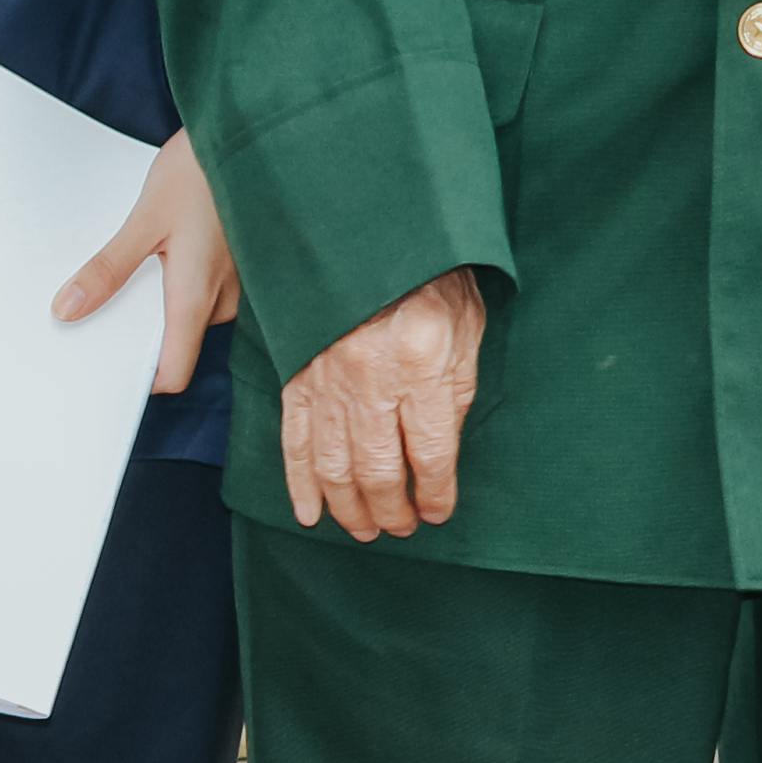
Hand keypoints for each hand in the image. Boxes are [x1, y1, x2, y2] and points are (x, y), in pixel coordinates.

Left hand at [57, 128, 244, 396]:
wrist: (247, 132)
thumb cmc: (200, 172)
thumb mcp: (145, 218)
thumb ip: (109, 267)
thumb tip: (68, 309)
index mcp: (197, 297)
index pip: (174, 372)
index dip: (141, 380)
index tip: (107, 370)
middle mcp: (222, 300)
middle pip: (176, 343)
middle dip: (139, 333)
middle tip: (100, 309)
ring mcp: (234, 283)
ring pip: (187, 314)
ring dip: (157, 302)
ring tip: (129, 271)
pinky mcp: (236, 263)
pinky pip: (201, 290)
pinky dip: (175, 282)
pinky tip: (158, 254)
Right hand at [278, 267, 485, 539]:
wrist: (371, 232)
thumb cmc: (431, 277)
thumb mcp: (466, 326)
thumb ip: (455, 390)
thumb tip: (441, 454)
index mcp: (422, 362)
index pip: (432, 453)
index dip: (437, 493)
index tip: (438, 512)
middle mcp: (371, 377)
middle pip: (379, 470)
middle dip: (392, 511)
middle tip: (402, 528)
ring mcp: (328, 380)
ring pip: (335, 467)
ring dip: (349, 509)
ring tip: (365, 530)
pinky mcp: (298, 377)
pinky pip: (295, 443)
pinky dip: (300, 485)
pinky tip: (311, 514)